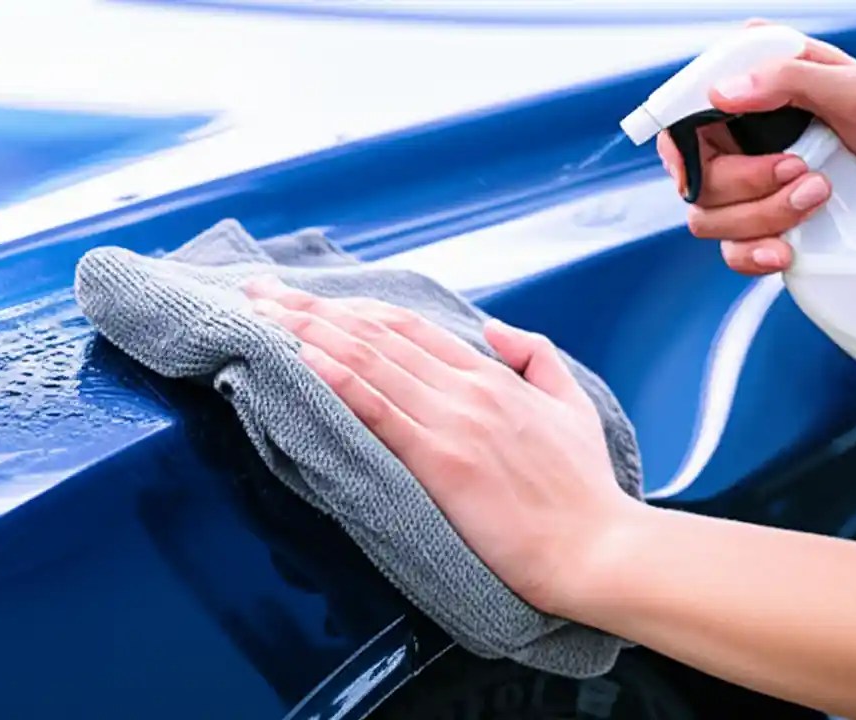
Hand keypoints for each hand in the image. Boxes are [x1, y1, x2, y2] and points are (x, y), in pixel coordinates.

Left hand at [244, 277, 640, 613]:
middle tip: (258, 292)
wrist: (597, 549)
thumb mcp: (571, 404)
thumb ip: (534, 356)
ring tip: (258, 315)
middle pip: (373, 334)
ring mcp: (452, 421)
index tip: (307, 298)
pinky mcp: (440, 461)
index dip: (351, 307)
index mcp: (490, 376)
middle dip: (308, 309)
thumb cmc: (584, 490)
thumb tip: (493, 328)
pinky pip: (377, 410)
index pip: (407, 326)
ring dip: (305, 332)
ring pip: (367, 361)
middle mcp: (465, 388)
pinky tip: (299, 359)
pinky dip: (335, 378)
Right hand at [659, 20, 855, 274]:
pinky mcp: (769, 225)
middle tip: (801, 171)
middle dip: (745, 185)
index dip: (681, 149)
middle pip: (695, 179)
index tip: (699, 166)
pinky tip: (784, 252)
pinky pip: (733, 252)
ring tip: (818, 196)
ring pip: (710, 219)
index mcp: (754, 93)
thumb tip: (722, 93)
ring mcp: (753, 187)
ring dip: (760, 218)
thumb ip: (789, 79)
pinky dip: (753, 256)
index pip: (682, 121)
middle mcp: (744, 140)